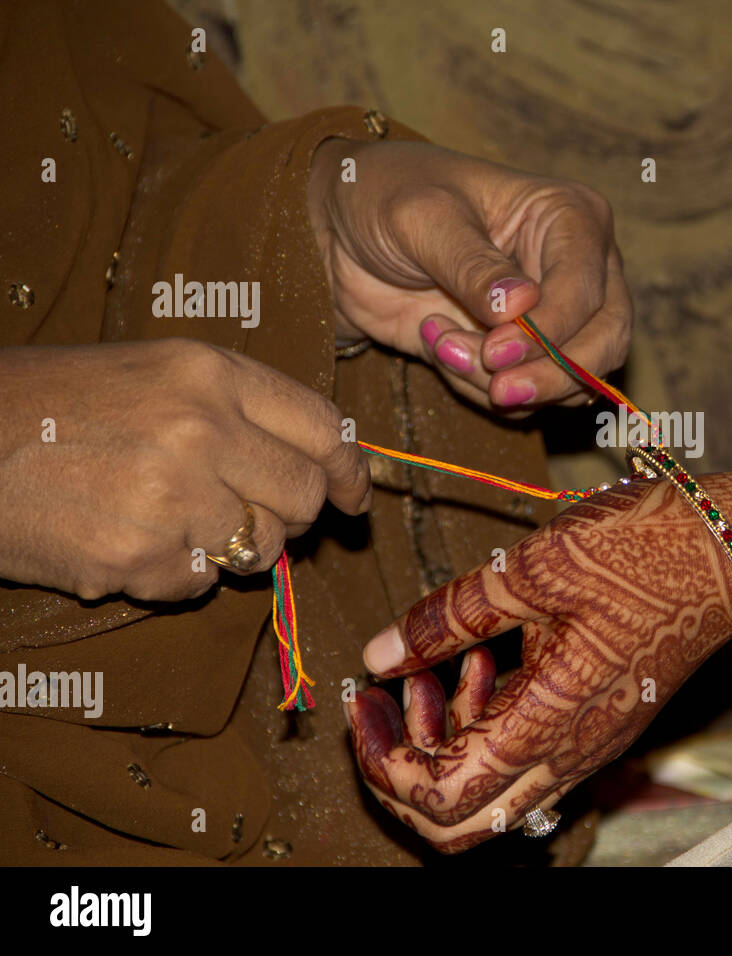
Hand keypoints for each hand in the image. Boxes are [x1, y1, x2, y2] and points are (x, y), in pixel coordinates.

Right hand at [0, 339, 369, 601]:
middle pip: (304, 495)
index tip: (354, 496)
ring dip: (229, 549)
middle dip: (289, 514)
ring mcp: (172, 497)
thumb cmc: (56, 404)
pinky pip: (200, 585)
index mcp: (211, 374)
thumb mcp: (156, 372)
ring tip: (167, 518)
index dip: (349, 470)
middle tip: (245, 512)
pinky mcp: (138, 557)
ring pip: (260, 548)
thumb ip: (241, 410)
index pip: (325, 428)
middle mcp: (202, 430)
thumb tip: (325, 466)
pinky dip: (174, 575)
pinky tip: (127, 540)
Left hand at [308, 139, 631, 410]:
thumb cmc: (387, 198)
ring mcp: (557, 317)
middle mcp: (580, 269)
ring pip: (572, 381)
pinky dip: (482, 390)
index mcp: (572, 217)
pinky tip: (438, 345)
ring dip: (504, 384)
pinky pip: (530, 399)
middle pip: (604, 342)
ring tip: (440, 344)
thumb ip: (473, 264)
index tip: (494, 352)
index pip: (589, 291)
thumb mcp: (423, 218)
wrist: (341, 235)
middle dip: (550, 374)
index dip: (549, 331)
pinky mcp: (525, 356)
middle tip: (496, 388)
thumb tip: (522, 304)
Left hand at [346, 477, 731, 852]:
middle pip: (464, 820)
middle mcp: (572, 751)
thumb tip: (382, 653)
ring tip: (439, 663)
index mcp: (550, 722)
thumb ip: (451, 617)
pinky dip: (489, 721)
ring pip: (495, 788)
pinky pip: (529, 753)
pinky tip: (486, 656)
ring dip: (449, 739)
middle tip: (390, 702)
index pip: (440, 794)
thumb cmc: (645, 549)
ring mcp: (591, 741)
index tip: (366, 703)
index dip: (384, 761)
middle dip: (408, 771)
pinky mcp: (601, 720)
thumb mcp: (533, 568)